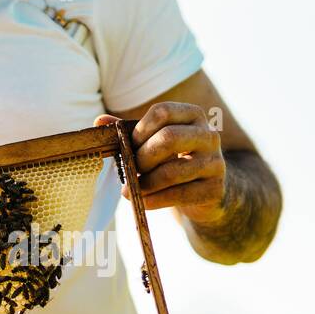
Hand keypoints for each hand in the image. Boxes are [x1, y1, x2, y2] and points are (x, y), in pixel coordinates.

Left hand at [93, 104, 226, 223]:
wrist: (206, 189)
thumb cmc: (173, 158)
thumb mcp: (154, 140)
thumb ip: (128, 130)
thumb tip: (99, 121)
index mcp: (193, 115)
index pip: (162, 111)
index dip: (140, 129)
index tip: (129, 145)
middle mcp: (209, 135)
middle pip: (169, 138)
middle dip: (142, 156)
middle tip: (130, 168)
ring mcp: (215, 163)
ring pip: (172, 171)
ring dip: (145, 183)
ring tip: (131, 188)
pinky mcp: (215, 189)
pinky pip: (179, 194)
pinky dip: (154, 200)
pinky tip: (142, 201)